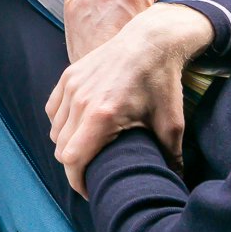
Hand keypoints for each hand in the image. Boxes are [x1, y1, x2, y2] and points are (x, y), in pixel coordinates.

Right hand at [46, 4, 214, 196]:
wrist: (151, 41)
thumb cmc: (162, 83)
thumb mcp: (172, 124)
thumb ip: (170, 157)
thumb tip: (177, 183)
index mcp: (102, 116)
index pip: (72, 159)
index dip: (78, 181)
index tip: (91, 190)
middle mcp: (80, 102)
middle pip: (61, 148)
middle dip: (74, 166)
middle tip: (93, 173)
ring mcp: (71, 87)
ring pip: (55, 130)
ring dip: (66, 145)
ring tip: (87, 150)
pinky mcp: (68, 77)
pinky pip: (53, 111)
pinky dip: (60, 124)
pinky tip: (78, 127)